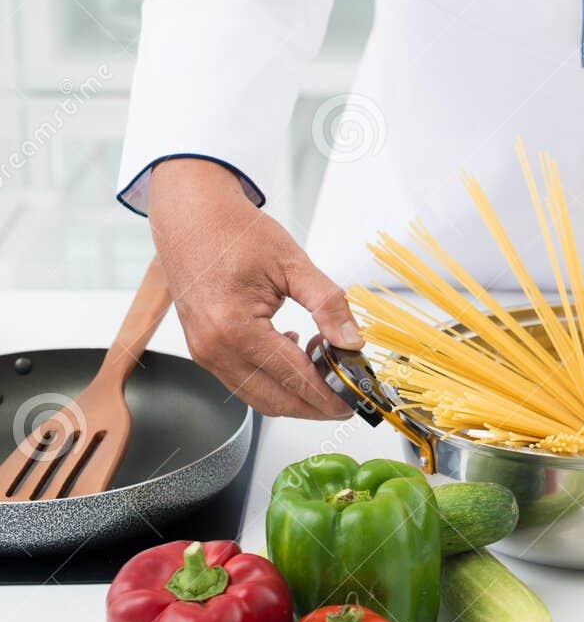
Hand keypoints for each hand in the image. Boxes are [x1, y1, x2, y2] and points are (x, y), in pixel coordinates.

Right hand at [148, 158, 360, 419]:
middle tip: (348, 395)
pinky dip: (274, 379)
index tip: (356, 399)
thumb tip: (352, 342)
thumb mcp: (293, 263)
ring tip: (326, 364)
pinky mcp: (203, 349)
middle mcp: (214, 349)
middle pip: (275, 401)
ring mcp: (204, 352)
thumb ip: (327, 304)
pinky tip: (297, 351)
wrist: (191, 216)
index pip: (295, 378)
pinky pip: (243, 380)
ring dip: (295, 393)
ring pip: (258, 397)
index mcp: (235, 328)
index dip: (330, 394)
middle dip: (316, 405)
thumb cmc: (235, 233)